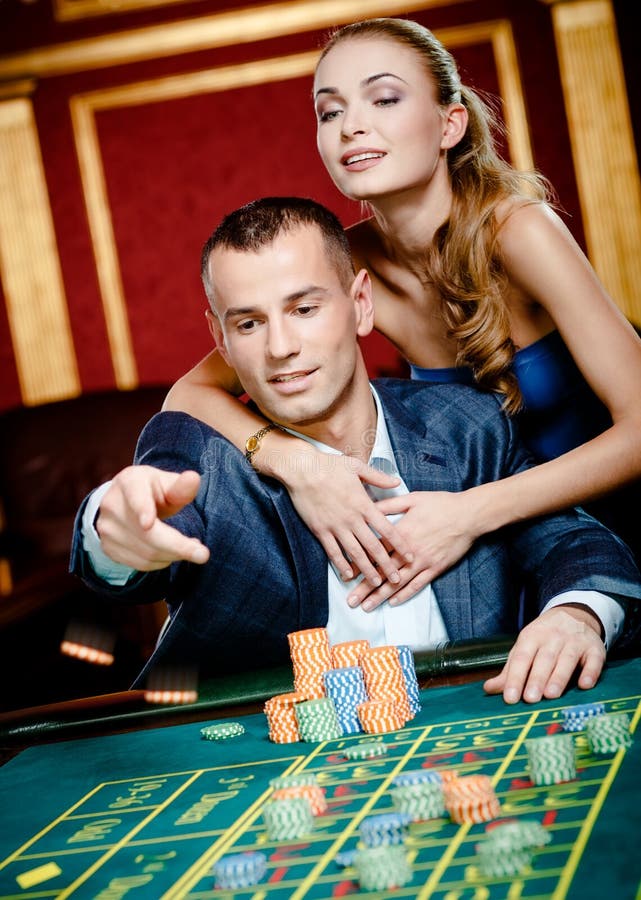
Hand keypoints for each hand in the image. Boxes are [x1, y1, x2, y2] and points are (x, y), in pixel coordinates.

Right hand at [96, 466, 209, 569]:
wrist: (124, 503)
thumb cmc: (152, 491)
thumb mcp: (167, 483)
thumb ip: (181, 486)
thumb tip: (194, 479)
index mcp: (129, 482)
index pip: (135, 495)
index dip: (142, 509)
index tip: (148, 524)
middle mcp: (112, 504)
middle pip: (146, 533)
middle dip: (177, 546)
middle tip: (202, 555)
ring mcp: (106, 528)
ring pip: (146, 552)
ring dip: (173, 555)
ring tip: (190, 548)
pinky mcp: (108, 548)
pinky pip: (140, 564)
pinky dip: (161, 562)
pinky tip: (171, 553)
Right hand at [284, 453, 413, 586]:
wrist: (302, 470)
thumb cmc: (329, 466)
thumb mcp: (357, 466)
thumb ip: (378, 477)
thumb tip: (396, 482)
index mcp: (364, 504)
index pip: (387, 529)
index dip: (400, 544)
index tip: (409, 556)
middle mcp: (352, 518)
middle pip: (373, 546)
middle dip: (386, 565)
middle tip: (396, 579)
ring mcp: (336, 526)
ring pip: (355, 553)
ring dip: (366, 570)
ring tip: (376, 583)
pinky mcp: (320, 530)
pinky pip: (332, 551)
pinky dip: (341, 564)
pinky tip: (348, 575)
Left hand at [345, 491, 477, 609]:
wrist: (468, 515)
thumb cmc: (440, 504)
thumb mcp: (412, 499)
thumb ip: (389, 505)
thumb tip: (369, 506)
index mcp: (400, 533)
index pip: (374, 552)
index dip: (360, 564)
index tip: (347, 575)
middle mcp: (409, 551)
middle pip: (383, 572)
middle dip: (365, 587)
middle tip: (351, 601)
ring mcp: (423, 562)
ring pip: (397, 582)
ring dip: (381, 596)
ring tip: (367, 607)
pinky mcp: (435, 568)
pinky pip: (417, 584)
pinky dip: (405, 594)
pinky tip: (393, 602)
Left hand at [483, 605, 605, 703]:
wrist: (574, 614)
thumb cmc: (544, 638)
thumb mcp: (525, 648)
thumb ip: (510, 670)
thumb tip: (488, 689)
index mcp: (531, 637)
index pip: (521, 658)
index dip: (515, 678)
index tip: (510, 698)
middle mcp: (553, 637)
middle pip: (544, 659)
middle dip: (536, 679)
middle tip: (531, 699)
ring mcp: (575, 642)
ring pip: (567, 659)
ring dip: (559, 677)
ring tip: (551, 695)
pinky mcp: (595, 648)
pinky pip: (593, 660)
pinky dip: (590, 672)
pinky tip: (584, 685)